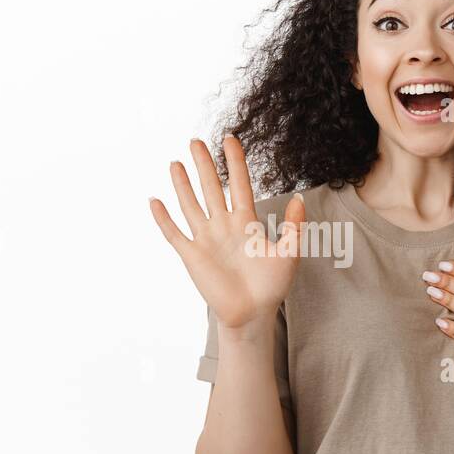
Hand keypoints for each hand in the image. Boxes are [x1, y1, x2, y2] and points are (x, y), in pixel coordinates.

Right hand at [149, 135, 304, 330]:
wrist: (253, 314)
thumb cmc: (271, 286)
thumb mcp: (289, 253)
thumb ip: (293, 226)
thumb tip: (299, 198)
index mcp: (246, 222)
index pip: (238, 184)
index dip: (234, 162)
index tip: (230, 139)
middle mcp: (223, 226)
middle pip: (211, 188)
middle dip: (204, 164)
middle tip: (196, 140)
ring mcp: (206, 239)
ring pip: (191, 205)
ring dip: (182, 184)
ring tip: (176, 162)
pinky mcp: (192, 256)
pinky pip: (175, 233)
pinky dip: (164, 218)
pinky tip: (155, 201)